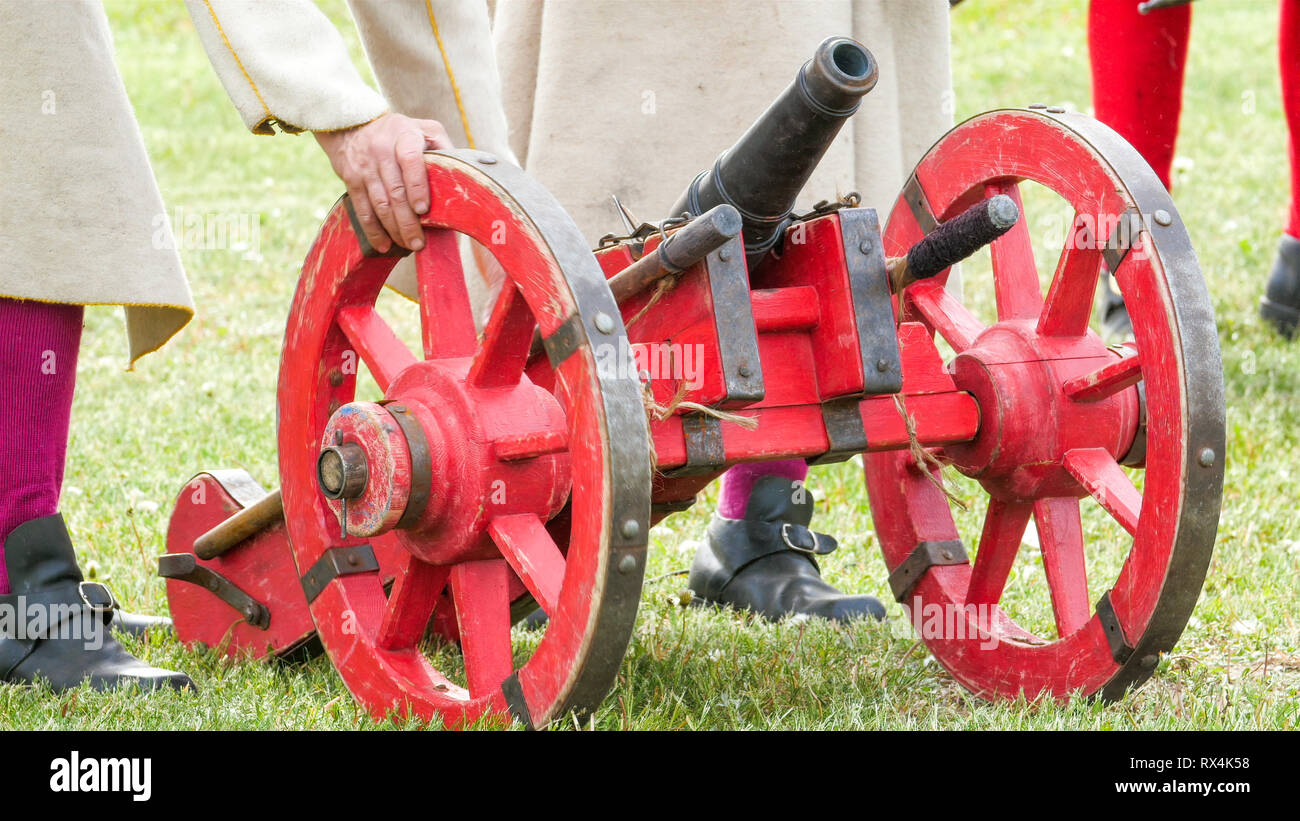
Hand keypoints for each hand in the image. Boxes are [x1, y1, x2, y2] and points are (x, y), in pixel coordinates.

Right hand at [314, 112, 452, 252]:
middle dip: (408, 221)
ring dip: (394, 229)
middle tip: (419, 242)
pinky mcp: (351, 180)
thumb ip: (444, 147)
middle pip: (395, 190)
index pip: (410, 160)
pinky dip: (373, 230)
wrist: (354, 127)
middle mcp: (382, 150)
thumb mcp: (425, 129)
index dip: (417, 186)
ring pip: (379, 204)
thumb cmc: (401, 132)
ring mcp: (365, 167)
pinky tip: (384, 245)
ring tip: (408, 246)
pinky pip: (363, 209)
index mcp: (404, 135)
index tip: (423, 209)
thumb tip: (464, 173)